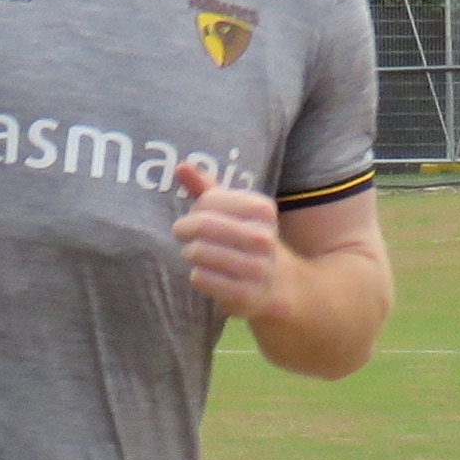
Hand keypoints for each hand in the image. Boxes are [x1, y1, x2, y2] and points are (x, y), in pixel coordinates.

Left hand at [170, 160, 281, 313]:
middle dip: (184, 229)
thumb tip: (181, 165)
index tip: (196, 216)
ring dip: (189, 252)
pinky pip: (200, 278)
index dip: (195, 209)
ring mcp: (256, 268)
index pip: (208, 200)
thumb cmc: (246, 238)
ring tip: (195, 254)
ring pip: (198, 252)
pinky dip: (196, 275)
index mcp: (263, 209)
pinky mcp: (245, 294)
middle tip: (184, 234)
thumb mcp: (233, 210)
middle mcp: (263, 237)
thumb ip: (206, 187)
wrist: (278, 284)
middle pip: (201, 225)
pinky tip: (204, 273)